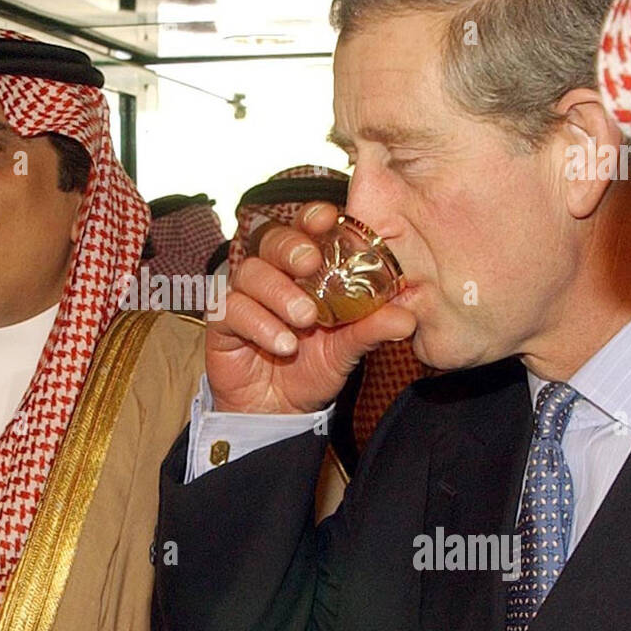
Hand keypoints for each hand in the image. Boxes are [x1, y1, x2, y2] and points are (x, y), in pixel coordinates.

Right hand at [209, 201, 416, 414]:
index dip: (311, 216)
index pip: (303, 229)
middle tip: (310, 263)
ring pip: (250, 272)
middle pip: (271, 239)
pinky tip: (283, 344)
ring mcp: (243, 296)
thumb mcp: (347, 349)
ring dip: (279, 292)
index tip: (327, 218)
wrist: (278, 413)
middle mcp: (271, 275)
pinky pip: (232, 309)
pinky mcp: (222, 322)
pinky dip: (260, 323)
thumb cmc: (312, 370)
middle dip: (291, 246)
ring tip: (304, 319)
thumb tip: (408, 317)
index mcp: (303, 272)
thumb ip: (371, 329)